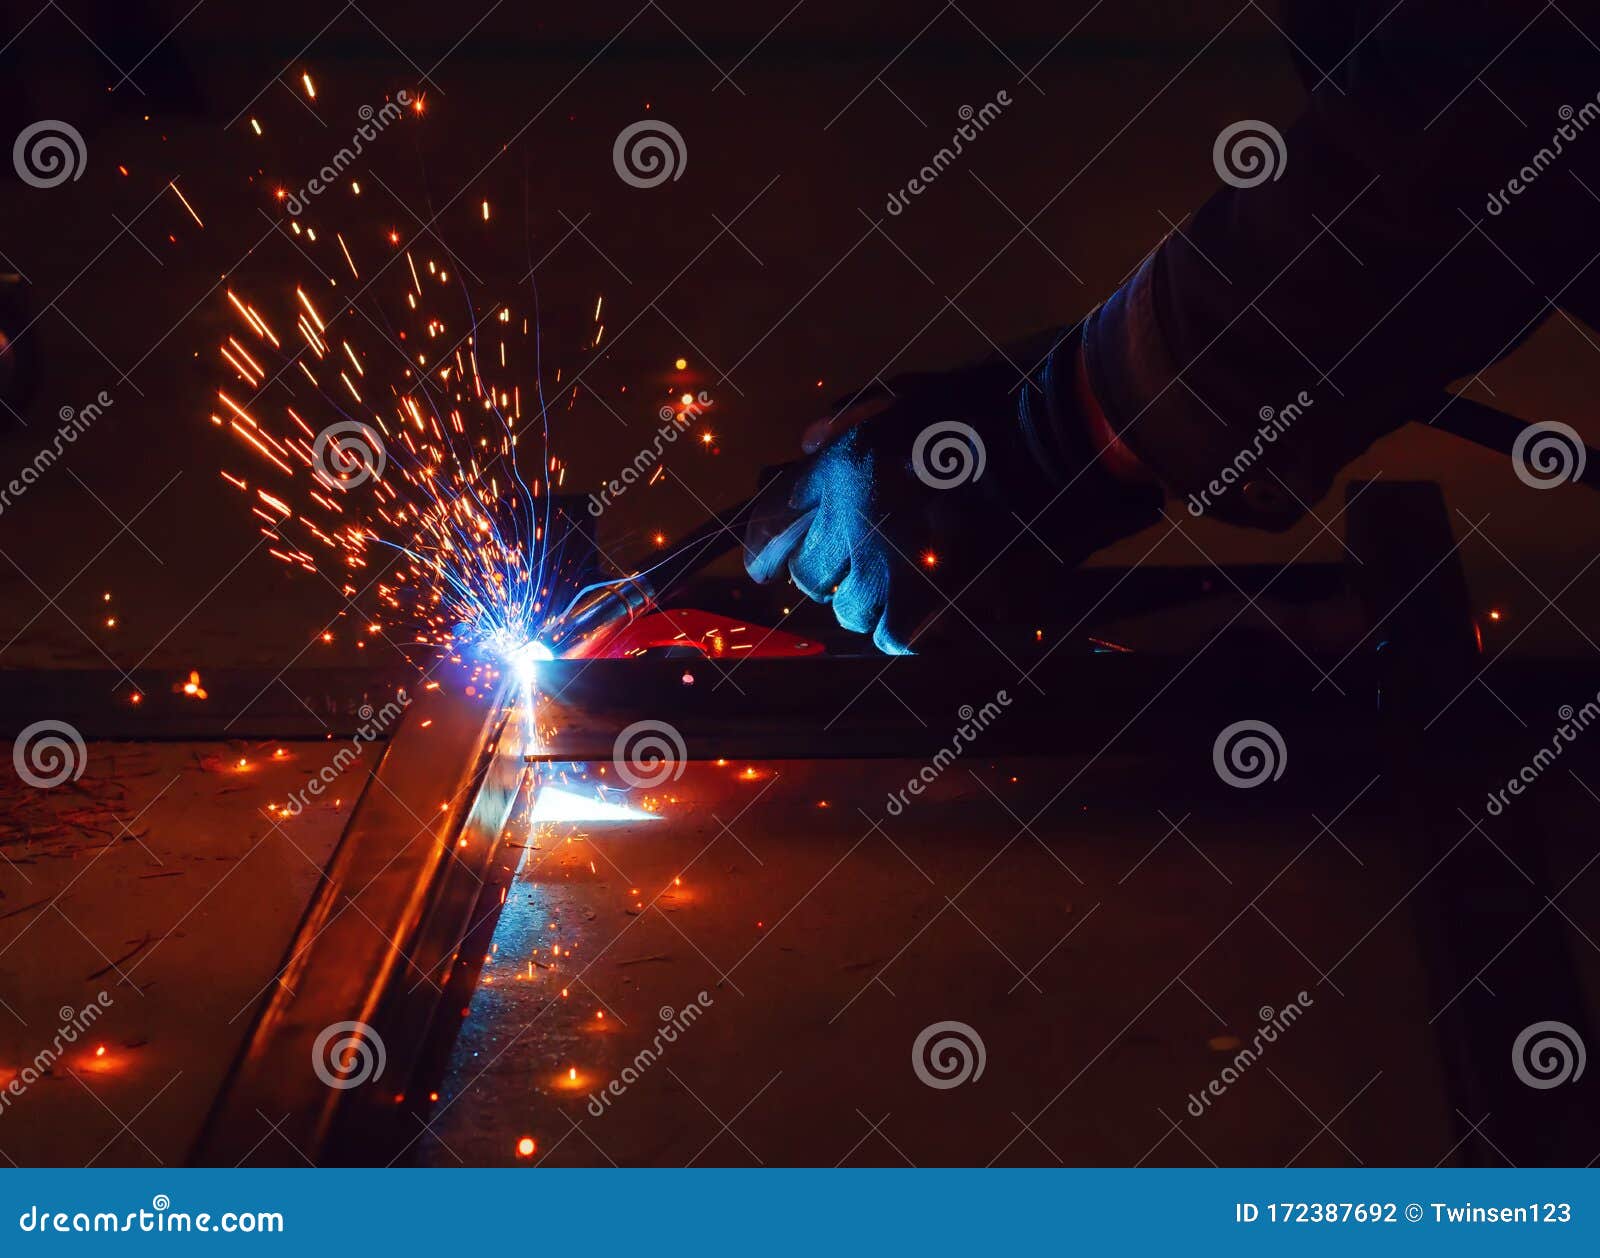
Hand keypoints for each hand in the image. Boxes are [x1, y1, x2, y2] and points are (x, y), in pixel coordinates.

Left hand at [743, 332, 1163, 653]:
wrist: (1050, 453)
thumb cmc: (987, 417)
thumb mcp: (909, 398)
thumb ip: (849, 419)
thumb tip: (804, 442)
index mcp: (839, 467)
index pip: (769, 520)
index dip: (764, 549)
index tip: (766, 565)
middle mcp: (847, 520)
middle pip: (810, 576)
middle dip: (831, 575)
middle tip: (865, 566)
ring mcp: (882, 567)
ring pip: (850, 611)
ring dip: (872, 603)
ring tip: (908, 585)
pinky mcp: (920, 605)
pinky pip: (892, 637)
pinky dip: (908, 631)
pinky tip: (930, 614)